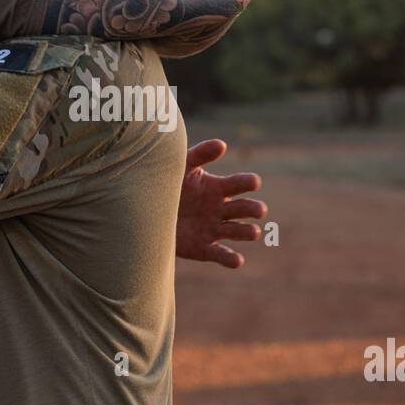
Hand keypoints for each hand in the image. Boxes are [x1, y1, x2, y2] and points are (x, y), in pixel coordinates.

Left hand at [176, 138, 266, 269]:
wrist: (145, 210)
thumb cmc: (168, 184)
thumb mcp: (182, 166)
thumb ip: (200, 154)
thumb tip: (222, 144)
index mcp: (218, 187)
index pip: (240, 184)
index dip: (249, 182)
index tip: (254, 182)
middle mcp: (221, 209)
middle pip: (245, 208)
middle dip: (254, 209)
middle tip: (259, 210)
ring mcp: (214, 229)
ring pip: (238, 231)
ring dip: (248, 232)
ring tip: (253, 232)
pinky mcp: (205, 248)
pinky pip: (221, 255)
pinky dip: (231, 259)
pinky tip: (237, 260)